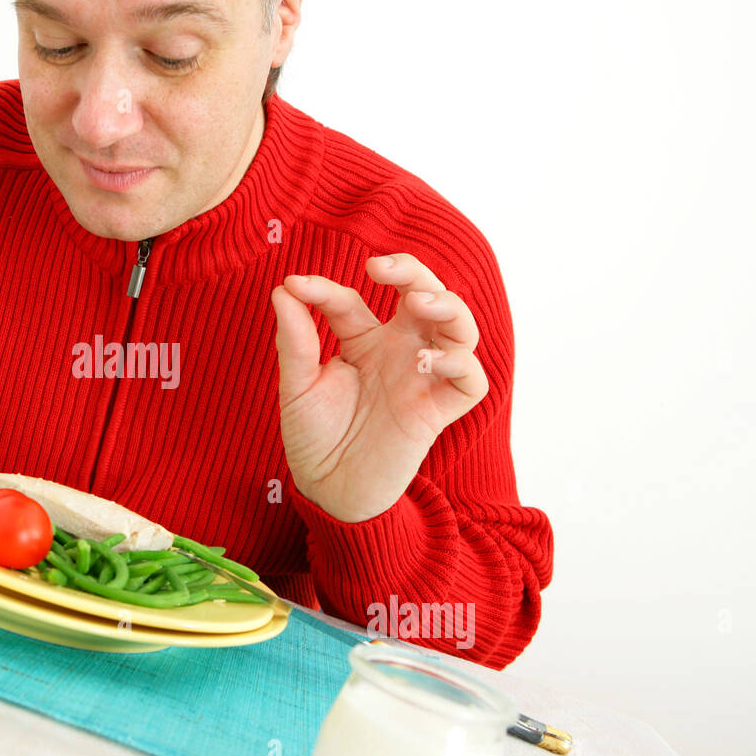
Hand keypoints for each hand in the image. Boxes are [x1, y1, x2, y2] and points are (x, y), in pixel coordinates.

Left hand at [270, 254, 489, 521]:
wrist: (327, 489)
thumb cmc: (313, 436)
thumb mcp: (297, 385)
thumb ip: (295, 339)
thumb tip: (284, 288)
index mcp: (363, 340)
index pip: (352, 300)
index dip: (325, 289)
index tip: (297, 287)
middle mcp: (399, 351)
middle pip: (424, 294)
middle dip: (411, 271)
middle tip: (380, 266)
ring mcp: (422, 378)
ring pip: (459, 328)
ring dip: (447, 306)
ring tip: (418, 302)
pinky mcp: (437, 411)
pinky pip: (470, 381)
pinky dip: (458, 364)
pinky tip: (427, 361)